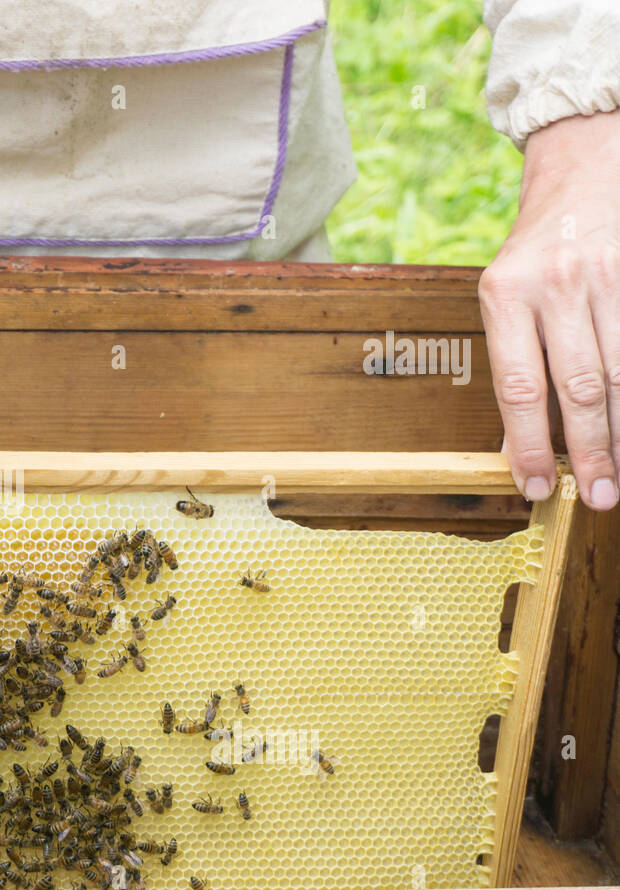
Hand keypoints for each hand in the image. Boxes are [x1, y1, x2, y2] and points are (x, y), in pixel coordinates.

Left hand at [479, 110, 619, 510]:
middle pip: (580, 387)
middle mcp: (556, 284)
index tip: (537, 488)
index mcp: (504, 295)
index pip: (519, 387)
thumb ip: (515, 365)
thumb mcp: (504, 298)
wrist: (583, 169)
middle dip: (592, 449)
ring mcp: (608, 274)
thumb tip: (518, 447)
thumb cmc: (536, 252)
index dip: (529, 445)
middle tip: (601, 497)